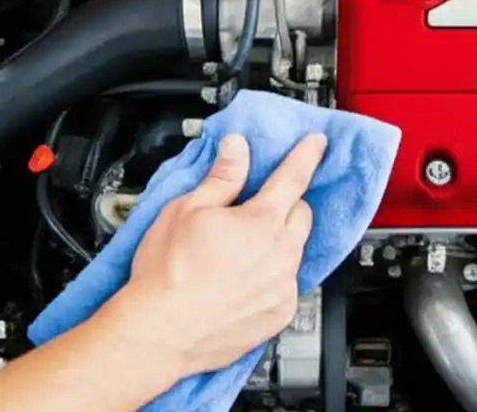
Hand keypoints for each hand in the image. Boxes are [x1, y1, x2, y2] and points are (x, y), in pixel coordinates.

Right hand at [96, 133, 322, 377]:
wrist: (159, 332)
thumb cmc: (168, 273)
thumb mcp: (187, 210)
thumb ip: (221, 177)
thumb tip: (237, 149)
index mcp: (261, 221)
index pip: (293, 177)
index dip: (307, 155)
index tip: (317, 144)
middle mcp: (281, 254)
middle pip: (301, 214)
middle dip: (287, 204)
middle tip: (259, 207)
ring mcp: (283, 287)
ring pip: (295, 251)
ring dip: (279, 242)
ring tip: (242, 251)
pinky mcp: (280, 314)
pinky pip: (287, 285)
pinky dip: (273, 277)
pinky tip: (244, 281)